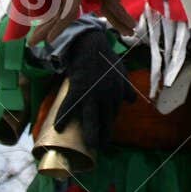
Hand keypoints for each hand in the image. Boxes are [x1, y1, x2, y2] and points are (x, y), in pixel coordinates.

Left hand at [25, 0, 84, 46]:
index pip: (68, 11)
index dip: (58, 26)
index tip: (48, 39)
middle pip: (61, 16)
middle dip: (47, 31)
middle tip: (30, 44)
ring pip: (56, 14)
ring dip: (45, 27)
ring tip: (32, 40)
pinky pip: (53, 8)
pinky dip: (46, 18)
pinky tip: (38, 24)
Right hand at [53, 26, 136, 150]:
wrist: (91, 45)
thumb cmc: (106, 59)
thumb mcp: (122, 72)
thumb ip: (126, 88)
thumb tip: (131, 102)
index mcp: (118, 92)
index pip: (114, 113)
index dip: (109, 123)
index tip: (105, 130)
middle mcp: (107, 95)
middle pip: (106, 120)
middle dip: (103, 135)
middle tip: (99, 146)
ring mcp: (92, 93)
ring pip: (92, 118)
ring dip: (91, 134)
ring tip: (89, 146)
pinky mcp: (78, 89)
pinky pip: (69, 106)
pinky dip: (63, 117)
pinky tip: (58, 128)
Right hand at [100, 0, 139, 32]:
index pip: (111, 1)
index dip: (121, 14)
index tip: (132, 25)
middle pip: (105, 7)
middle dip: (117, 22)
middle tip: (130, 33)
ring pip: (104, 6)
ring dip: (114, 19)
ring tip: (127, 30)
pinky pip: (103, 1)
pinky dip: (111, 11)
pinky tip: (117, 17)